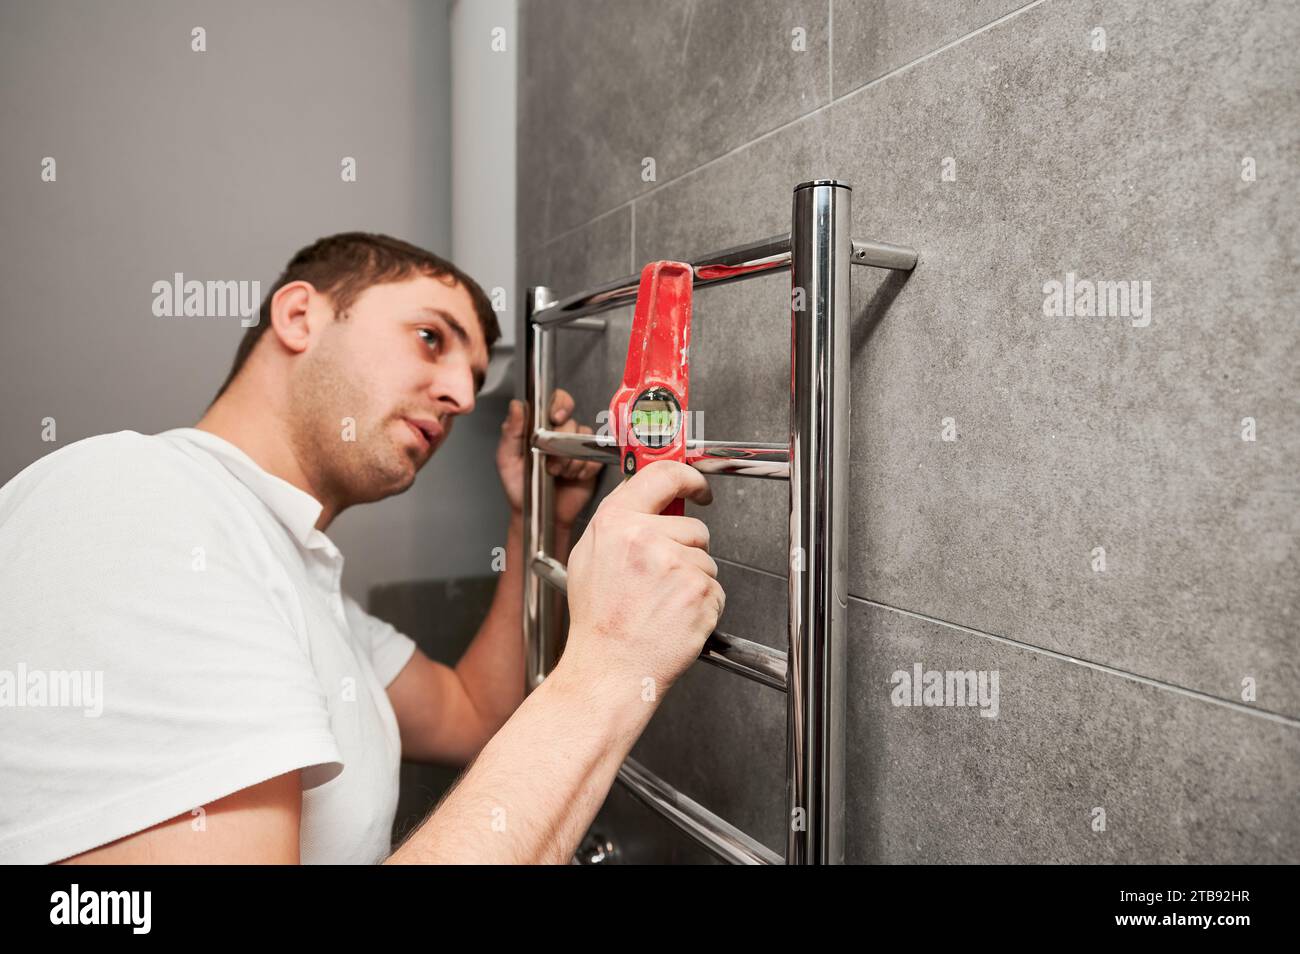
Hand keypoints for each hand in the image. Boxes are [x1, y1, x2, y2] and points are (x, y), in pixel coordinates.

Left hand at [497, 389, 602, 527]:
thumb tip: (517, 406)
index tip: (556, 417)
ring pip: (584, 439)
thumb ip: (512, 432)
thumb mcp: (507, 459)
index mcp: (540, 427)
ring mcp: (577, 447)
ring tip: (558, 473)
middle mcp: (560, 434)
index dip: (560, 404)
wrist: (539, 515)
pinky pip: (595, 457)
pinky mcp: (590, 462)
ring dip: (571, 459)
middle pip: (572, 421)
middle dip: (562, 442)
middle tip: (551, 461)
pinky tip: (573, 477)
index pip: (555, 401)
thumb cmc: (520, 487)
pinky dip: (584, 468)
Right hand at [561, 460, 723, 693]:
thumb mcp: (589, 557)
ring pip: (706, 560)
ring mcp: (675, 564)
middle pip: (693, 527)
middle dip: (687, 550)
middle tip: (661, 578)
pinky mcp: (699, 590)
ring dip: (693, 580)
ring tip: (661, 602)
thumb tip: (646, 500)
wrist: (609, 668)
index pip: (664, 474)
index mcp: (615, 522)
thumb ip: (618, 522)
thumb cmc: (598, 621)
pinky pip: (715, 588)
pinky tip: (674, 616)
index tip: (697, 487)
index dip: (688, 477)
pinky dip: (702, 604)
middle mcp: (645, 537)